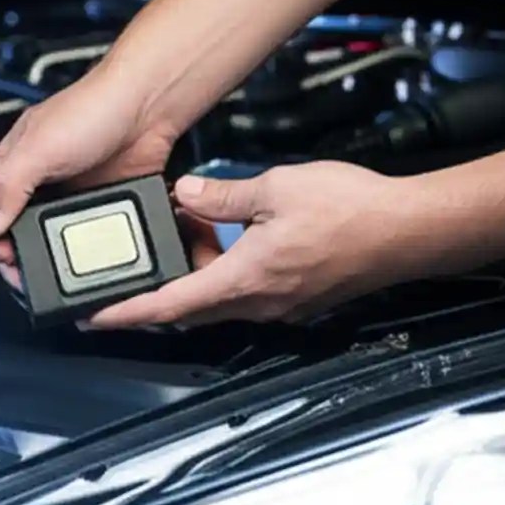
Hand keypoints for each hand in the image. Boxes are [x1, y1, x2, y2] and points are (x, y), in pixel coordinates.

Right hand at [0, 67, 177, 287]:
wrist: (148, 105)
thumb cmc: (93, 109)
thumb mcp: (38, 148)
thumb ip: (8, 186)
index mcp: (9, 163)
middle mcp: (32, 180)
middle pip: (5, 228)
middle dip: (9, 252)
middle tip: (23, 265)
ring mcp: (63, 194)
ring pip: (41, 234)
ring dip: (44, 251)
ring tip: (52, 262)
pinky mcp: (93, 202)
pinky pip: (77, 233)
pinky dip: (76, 245)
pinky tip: (82, 246)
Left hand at [90, 161, 424, 327]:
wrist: (411, 231)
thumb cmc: (354, 211)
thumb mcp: (276, 188)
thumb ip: (222, 195)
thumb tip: (186, 194)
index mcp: (244, 279)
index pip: (168, 304)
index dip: (125, 312)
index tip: (93, 316)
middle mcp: (258, 303)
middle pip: (186, 310)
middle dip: (149, 300)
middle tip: (117, 287)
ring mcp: (279, 306)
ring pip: (216, 302)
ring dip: (190, 284)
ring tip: (174, 251)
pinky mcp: (296, 299)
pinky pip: (245, 295)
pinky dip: (222, 278)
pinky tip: (223, 248)